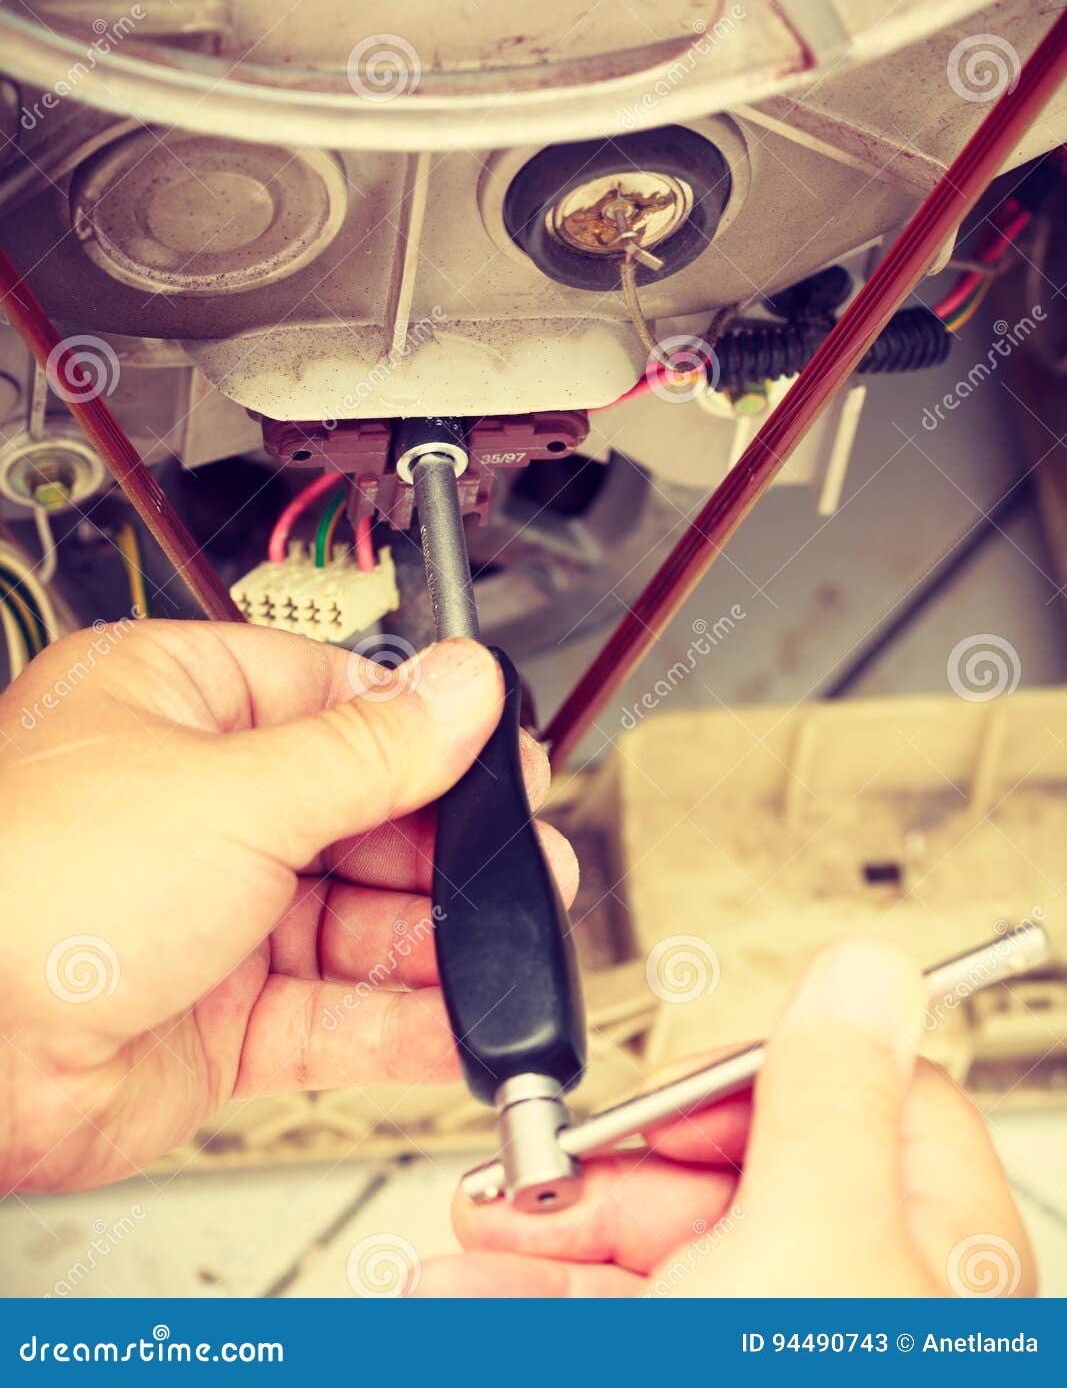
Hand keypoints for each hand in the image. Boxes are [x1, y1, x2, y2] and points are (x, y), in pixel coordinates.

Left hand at [0, 621, 574, 1194]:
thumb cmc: (25, 891)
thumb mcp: (235, 791)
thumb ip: (370, 750)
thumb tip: (461, 689)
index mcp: (173, 706)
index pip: (328, 696)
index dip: (420, 729)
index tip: (496, 754)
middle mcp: (189, 805)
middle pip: (353, 812)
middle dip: (442, 841)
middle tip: (522, 855)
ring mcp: (205, 914)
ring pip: (352, 917)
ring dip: (435, 934)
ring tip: (514, 939)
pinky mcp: (217, 1017)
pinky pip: (333, 1010)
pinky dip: (403, 1017)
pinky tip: (462, 1016)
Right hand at [419, 940, 1034, 1296]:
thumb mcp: (814, 1236)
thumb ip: (828, 1093)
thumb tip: (871, 967)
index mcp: (927, 1246)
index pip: (854, 1103)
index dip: (741, 1080)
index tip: (659, 1097)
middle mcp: (854, 1295)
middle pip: (721, 1185)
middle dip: (597, 1177)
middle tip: (524, 1178)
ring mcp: (773, 1338)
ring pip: (649, 1264)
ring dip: (534, 1247)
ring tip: (457, 1247)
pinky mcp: (699, 1371)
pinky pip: (612, 1320)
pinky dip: (527, 1301)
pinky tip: (461, 1291)